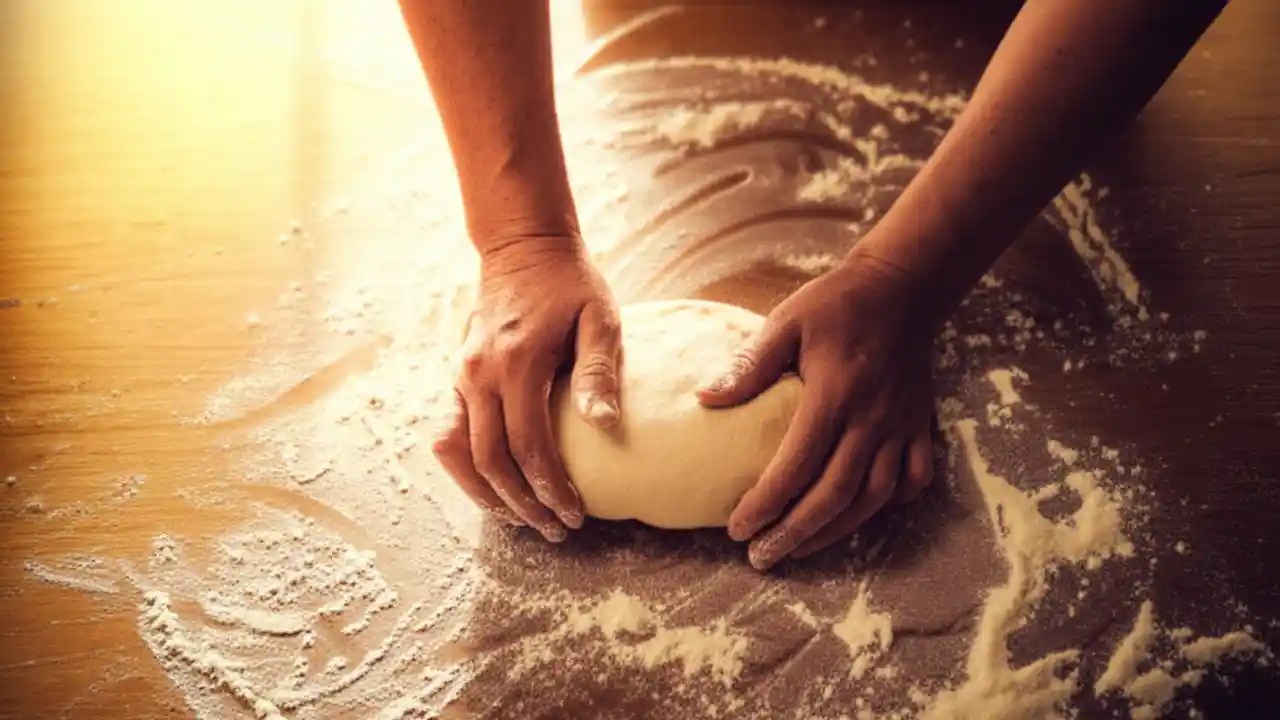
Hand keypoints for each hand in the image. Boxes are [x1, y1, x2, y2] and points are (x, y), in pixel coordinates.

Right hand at [432, 235, 621, 541]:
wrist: (522, 247)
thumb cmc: (571, 284)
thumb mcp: (601, 318)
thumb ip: (599, 371)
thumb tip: (605, 425)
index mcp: (518, 362)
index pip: (528, 445)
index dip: (550, 488)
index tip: (575, 516)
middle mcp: (479, 374)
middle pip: (489, 461)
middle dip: (522, 504)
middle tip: (555, 530)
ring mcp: (461, 376)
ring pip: (457, 453)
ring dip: (486, 494)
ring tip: (521, 518)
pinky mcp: (456, 377)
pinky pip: (449, 433)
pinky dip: (466, 467)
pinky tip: (495, 486)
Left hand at [697, 249, 935, 569]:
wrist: (902, 287)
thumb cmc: (834, 304)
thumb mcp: (785, 322)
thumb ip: (749, 365)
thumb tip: (704, 400)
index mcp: (834, 395)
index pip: (797, 465)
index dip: (767, 502)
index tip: (738, 527)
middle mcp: (872, 419)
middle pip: (834, 495)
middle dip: (795, 532)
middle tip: (761, 556)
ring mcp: (901, 426)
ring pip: (873, 498)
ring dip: (835, 531)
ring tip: (799, 549)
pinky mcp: (920, 426)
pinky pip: (913, 480)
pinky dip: (888, 505)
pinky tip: (859, 515)